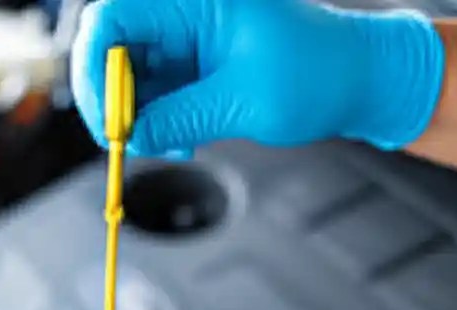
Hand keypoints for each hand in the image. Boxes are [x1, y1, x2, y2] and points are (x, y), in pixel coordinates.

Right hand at [70, 0, 444, 156]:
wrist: (362, 78)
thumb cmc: (317, 74)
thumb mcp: (242, 102)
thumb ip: (178, 118)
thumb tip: (128, 137)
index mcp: (194, 0)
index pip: (112, 18)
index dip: (94, 67)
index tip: (103, 117)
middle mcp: (184, 11)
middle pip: (112, 46)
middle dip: (111, 98)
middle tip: (122, 144)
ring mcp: (189, 36)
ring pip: (130, 72)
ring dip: (136, 116)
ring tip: (166, 148)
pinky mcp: (197, 62)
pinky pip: (157, 88)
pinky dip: (158, 119)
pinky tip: (179, 144)